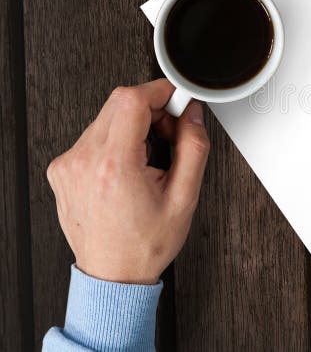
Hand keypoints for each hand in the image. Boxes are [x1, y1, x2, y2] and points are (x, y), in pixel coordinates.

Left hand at [47, 79, 209, 283]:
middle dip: (151, 109)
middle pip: (119, 103)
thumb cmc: (144, 244)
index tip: (176, 99)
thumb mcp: (184, 196)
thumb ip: (193, 147)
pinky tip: (130, 166)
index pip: (132, 99)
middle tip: (169, 133)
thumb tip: (192, 114)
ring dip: (133, 125)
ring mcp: (68, 165)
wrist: (113, 275)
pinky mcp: (62, 169)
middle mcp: (83, 161)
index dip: (160, 91)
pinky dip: (116, 140)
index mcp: (114, 166)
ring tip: (149, 156)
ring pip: (106, 118)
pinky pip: (93, 136)